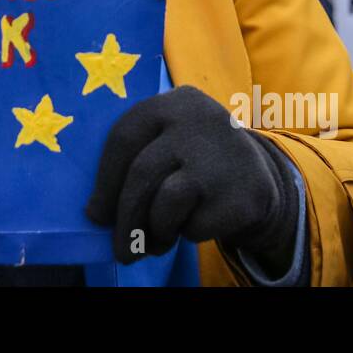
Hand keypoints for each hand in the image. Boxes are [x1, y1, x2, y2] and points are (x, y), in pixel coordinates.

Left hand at [85, 86, 300, 265]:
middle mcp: (199, 121)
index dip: (104, 181)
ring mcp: (222, 157)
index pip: (124, 137)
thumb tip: (95, 212)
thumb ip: (134, 161)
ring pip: (165, 202)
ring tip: (157, 241)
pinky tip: (195, 224)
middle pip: (142, 173)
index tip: (95, 213)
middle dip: (125, 216)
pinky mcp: (242, 195)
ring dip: (154, 230)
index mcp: (174, 102)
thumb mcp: (168, 141)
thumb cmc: (194, 159)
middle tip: (120, 250)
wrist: (257, 176)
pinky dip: (187, 233)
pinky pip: (195, 225)